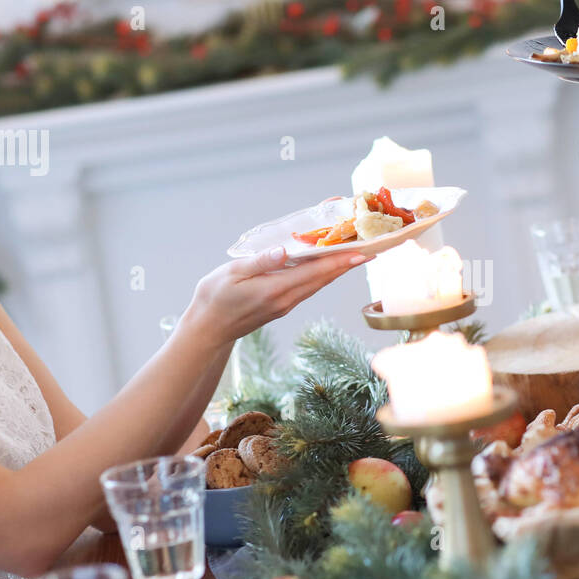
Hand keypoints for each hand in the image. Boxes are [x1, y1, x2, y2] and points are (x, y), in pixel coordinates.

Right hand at [191, 247, 367, 344]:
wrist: (208, 329)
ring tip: (356, 253)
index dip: (340, 262)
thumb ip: (260, 262)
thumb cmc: (214, 298)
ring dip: (337, 269)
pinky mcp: (282, 305)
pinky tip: (328, 264)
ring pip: (318, 283)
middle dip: (347, 263)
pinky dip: (322, 274)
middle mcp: (286, 300)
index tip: (362, 253)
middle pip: (323, 278)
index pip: (314, 273)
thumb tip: (284, 250)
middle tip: (371, 248)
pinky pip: (308, 286)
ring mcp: (285, 304)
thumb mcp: (232, 274)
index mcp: (275, 290)